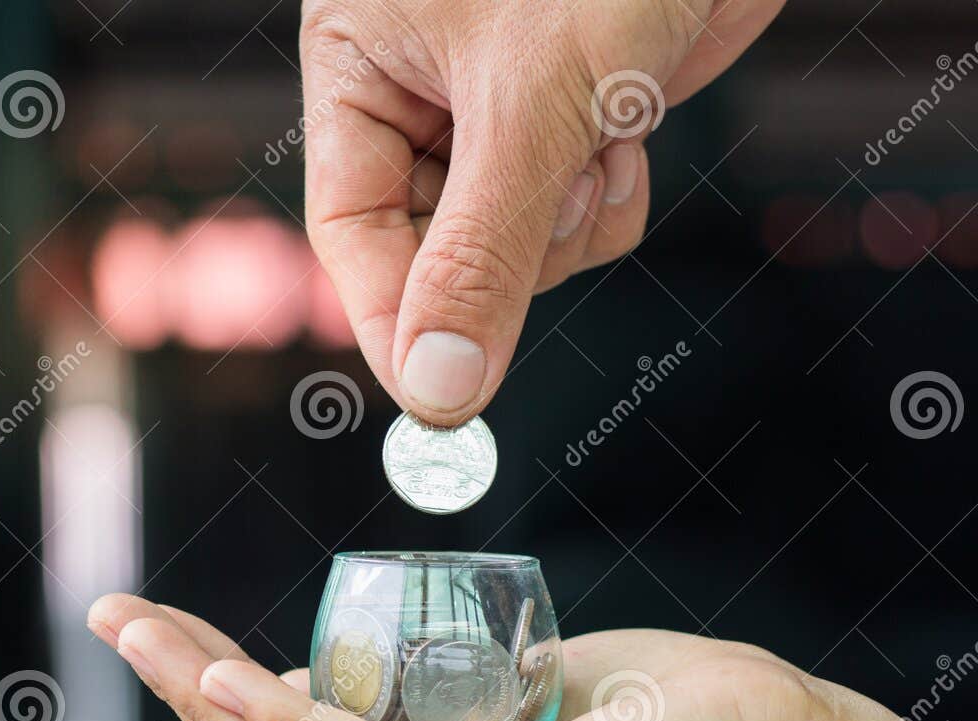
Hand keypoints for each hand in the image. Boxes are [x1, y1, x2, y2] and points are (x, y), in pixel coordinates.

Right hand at [88, 592, 824, 720]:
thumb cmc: (647, 719)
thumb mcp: (505, 711)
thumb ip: (422, 713)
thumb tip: (321, 676)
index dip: (214, 710)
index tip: (160, 641)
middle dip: (182, 693)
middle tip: (117, 617)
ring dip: (204, 692)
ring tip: (138, 629)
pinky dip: (281, 715)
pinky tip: (221, 678)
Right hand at [300, 0, 784, 423]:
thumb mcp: (533, 101)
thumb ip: (480, 254)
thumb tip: (437, 390)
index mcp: (359, 65)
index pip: (350, 230)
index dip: (393, 319)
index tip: (438, 396)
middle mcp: (416, 95)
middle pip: (432, 250)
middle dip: (506, 246)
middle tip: (558, 188)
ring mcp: (496, 113)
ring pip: (510, 246)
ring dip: (566, 220)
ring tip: (602, 128)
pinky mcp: (568, 120)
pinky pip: (573, 218)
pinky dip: (609, 198)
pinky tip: (630, 128)